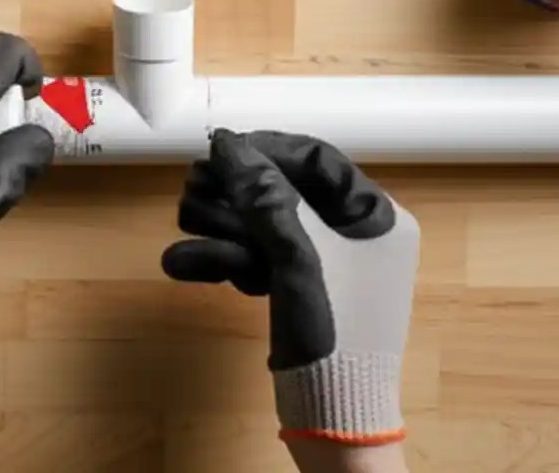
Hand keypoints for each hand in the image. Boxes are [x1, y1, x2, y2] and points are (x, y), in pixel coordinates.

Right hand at [162, 130, 418, 444]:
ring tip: (183, 235)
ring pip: (262, 225)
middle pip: (283, 190)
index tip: (219, 149)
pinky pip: (259, 259)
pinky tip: (185, 263)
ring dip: (219, 229)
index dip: (266, 148)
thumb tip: (226, 142)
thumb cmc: (333, 331)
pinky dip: (225, 260)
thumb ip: (263, 194)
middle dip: (233, 194)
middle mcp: (353, 234)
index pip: (318, 159)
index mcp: (375, 216)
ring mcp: (325, 264)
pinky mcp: (298, 292)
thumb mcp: (297, 255)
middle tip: (192, 191)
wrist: (332, 417)